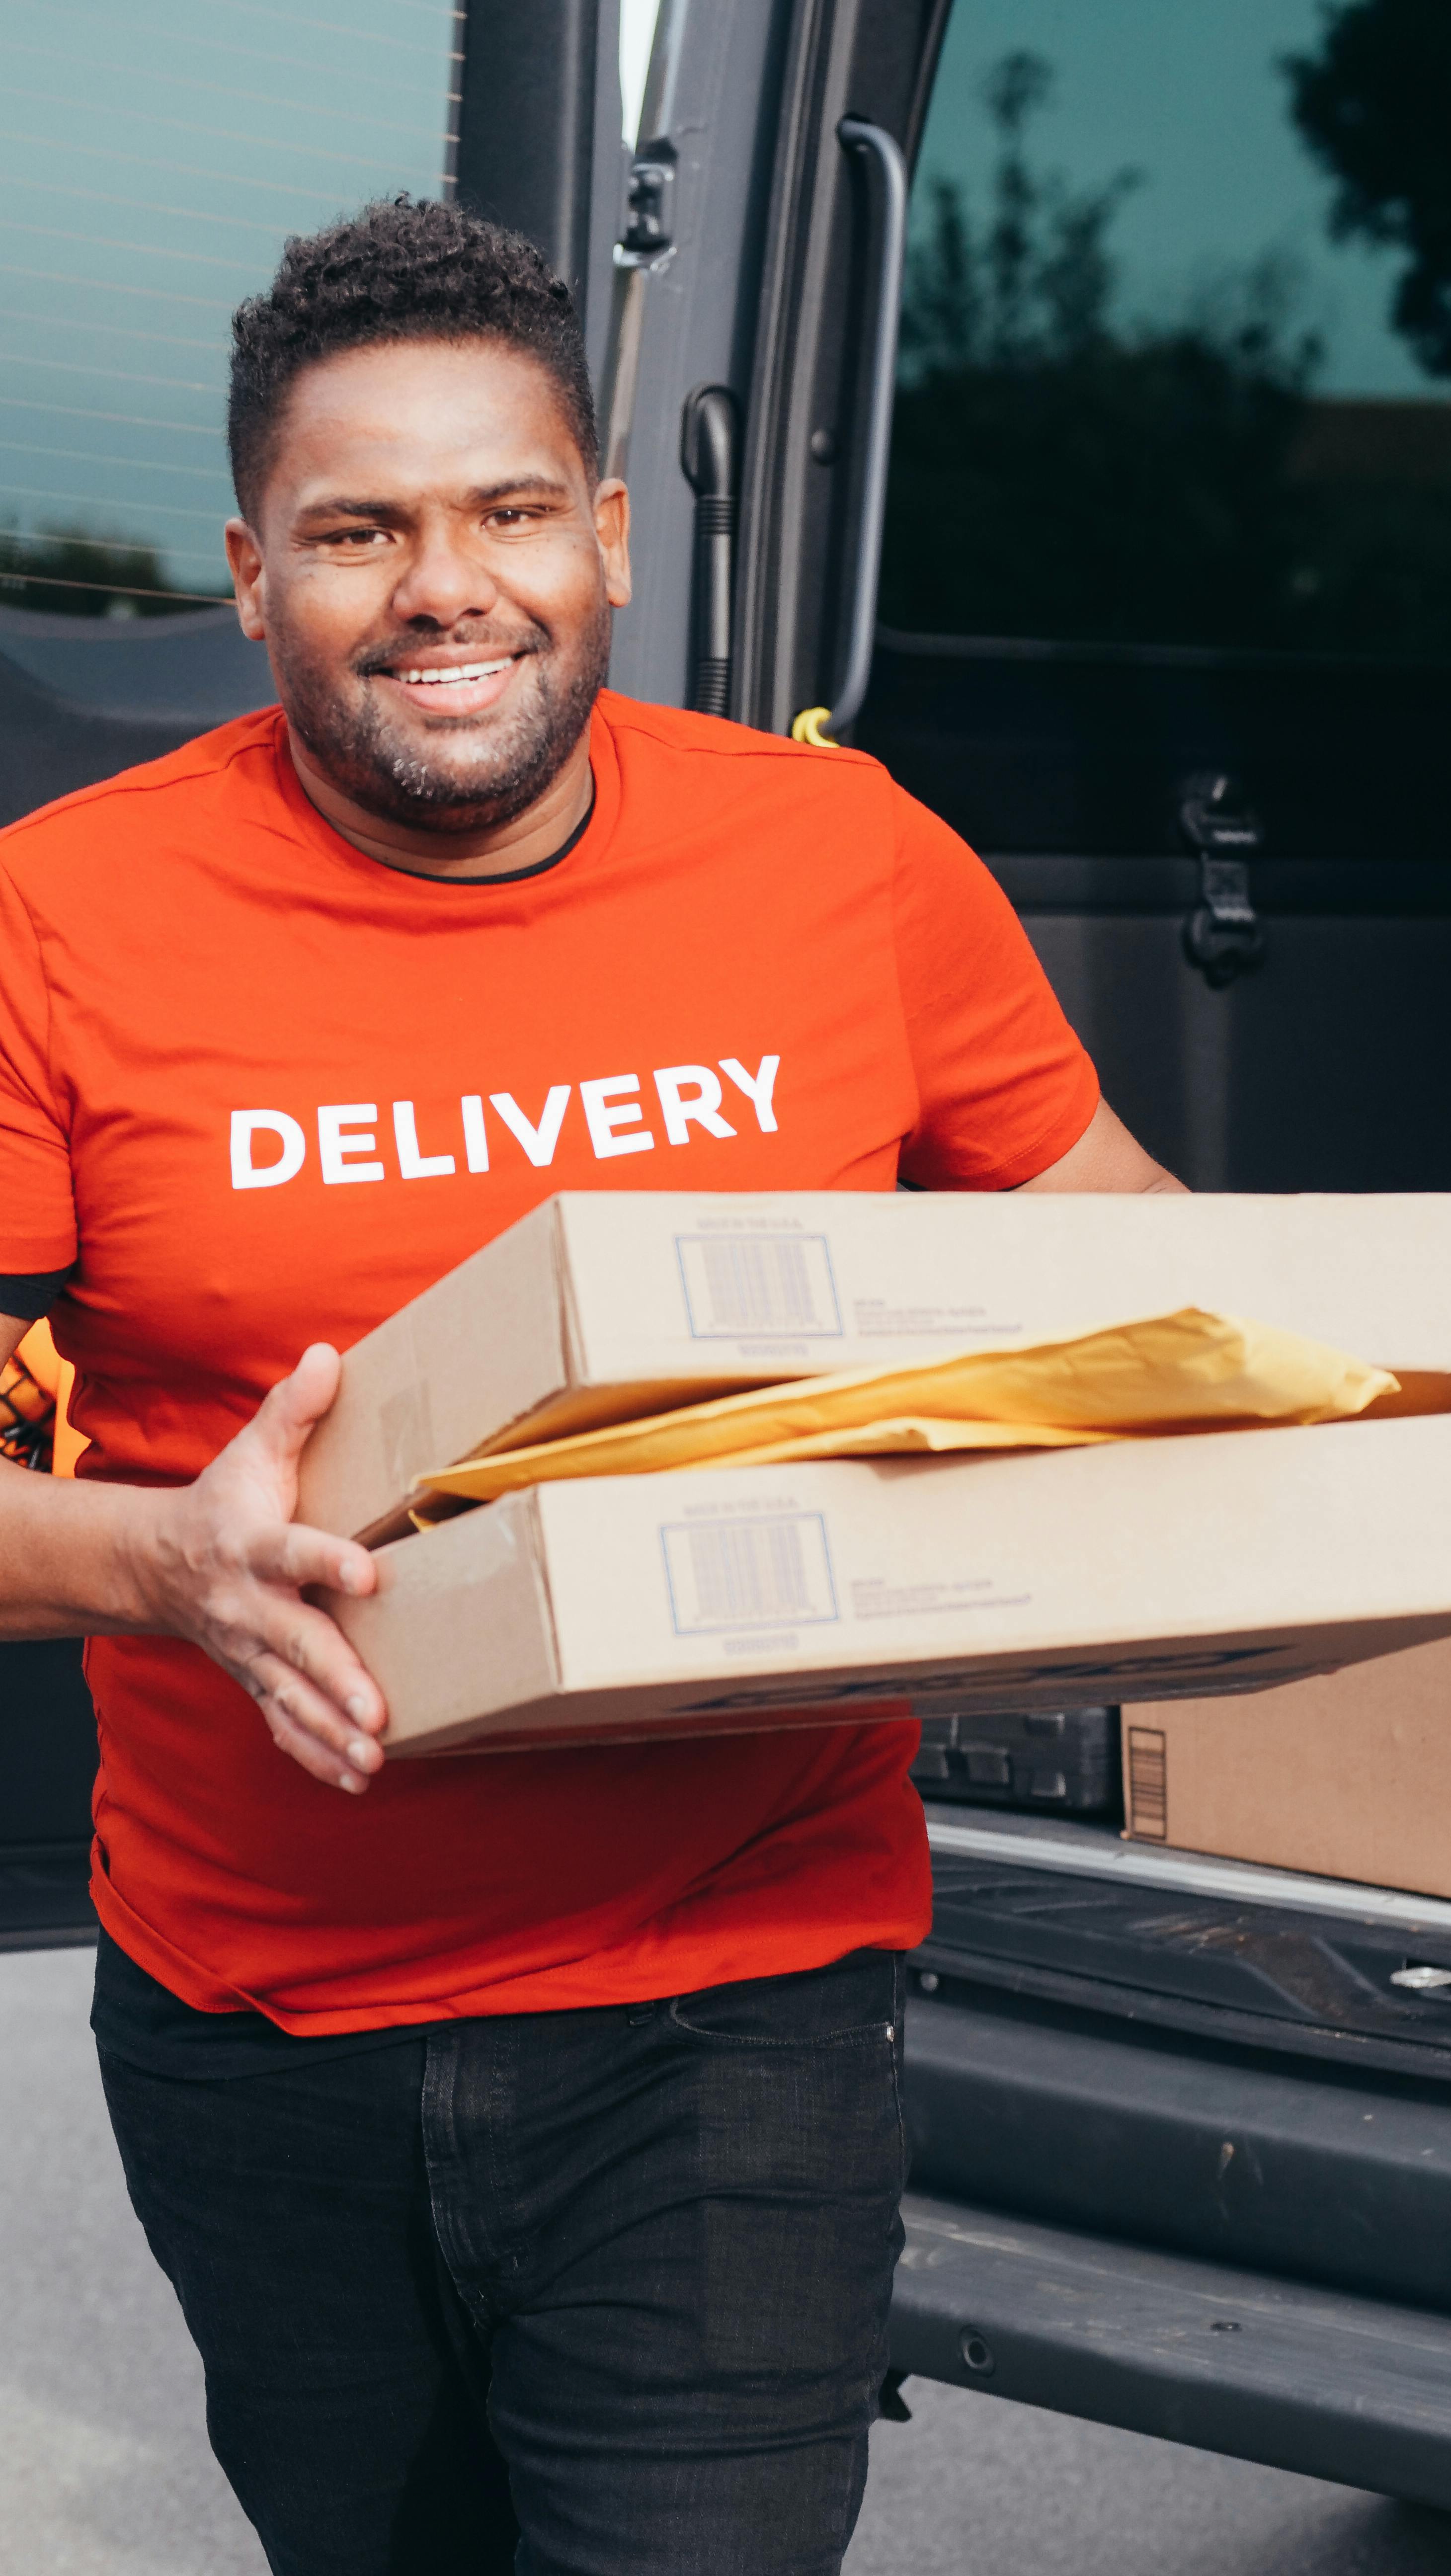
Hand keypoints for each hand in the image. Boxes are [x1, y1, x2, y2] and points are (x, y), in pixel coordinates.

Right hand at [128, 1344, 385, 1792]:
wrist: (161, 1564)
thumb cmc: (225, 1502)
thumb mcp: (252, 1451)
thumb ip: (293, 1409)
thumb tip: (329, 1356)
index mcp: (253, 1545)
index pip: (294, 1552)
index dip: (329, 1561)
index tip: (371, 1575)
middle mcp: (250, 1607)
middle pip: (296, 1645)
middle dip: (336, 1679)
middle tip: (377, 1710)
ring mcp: (251, 1653)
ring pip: (290, 1698)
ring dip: (331, 1732)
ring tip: (375, 1758)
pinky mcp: (257, 1680)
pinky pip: (283, 1726)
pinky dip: (314, 1756)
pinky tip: (354, 1778)